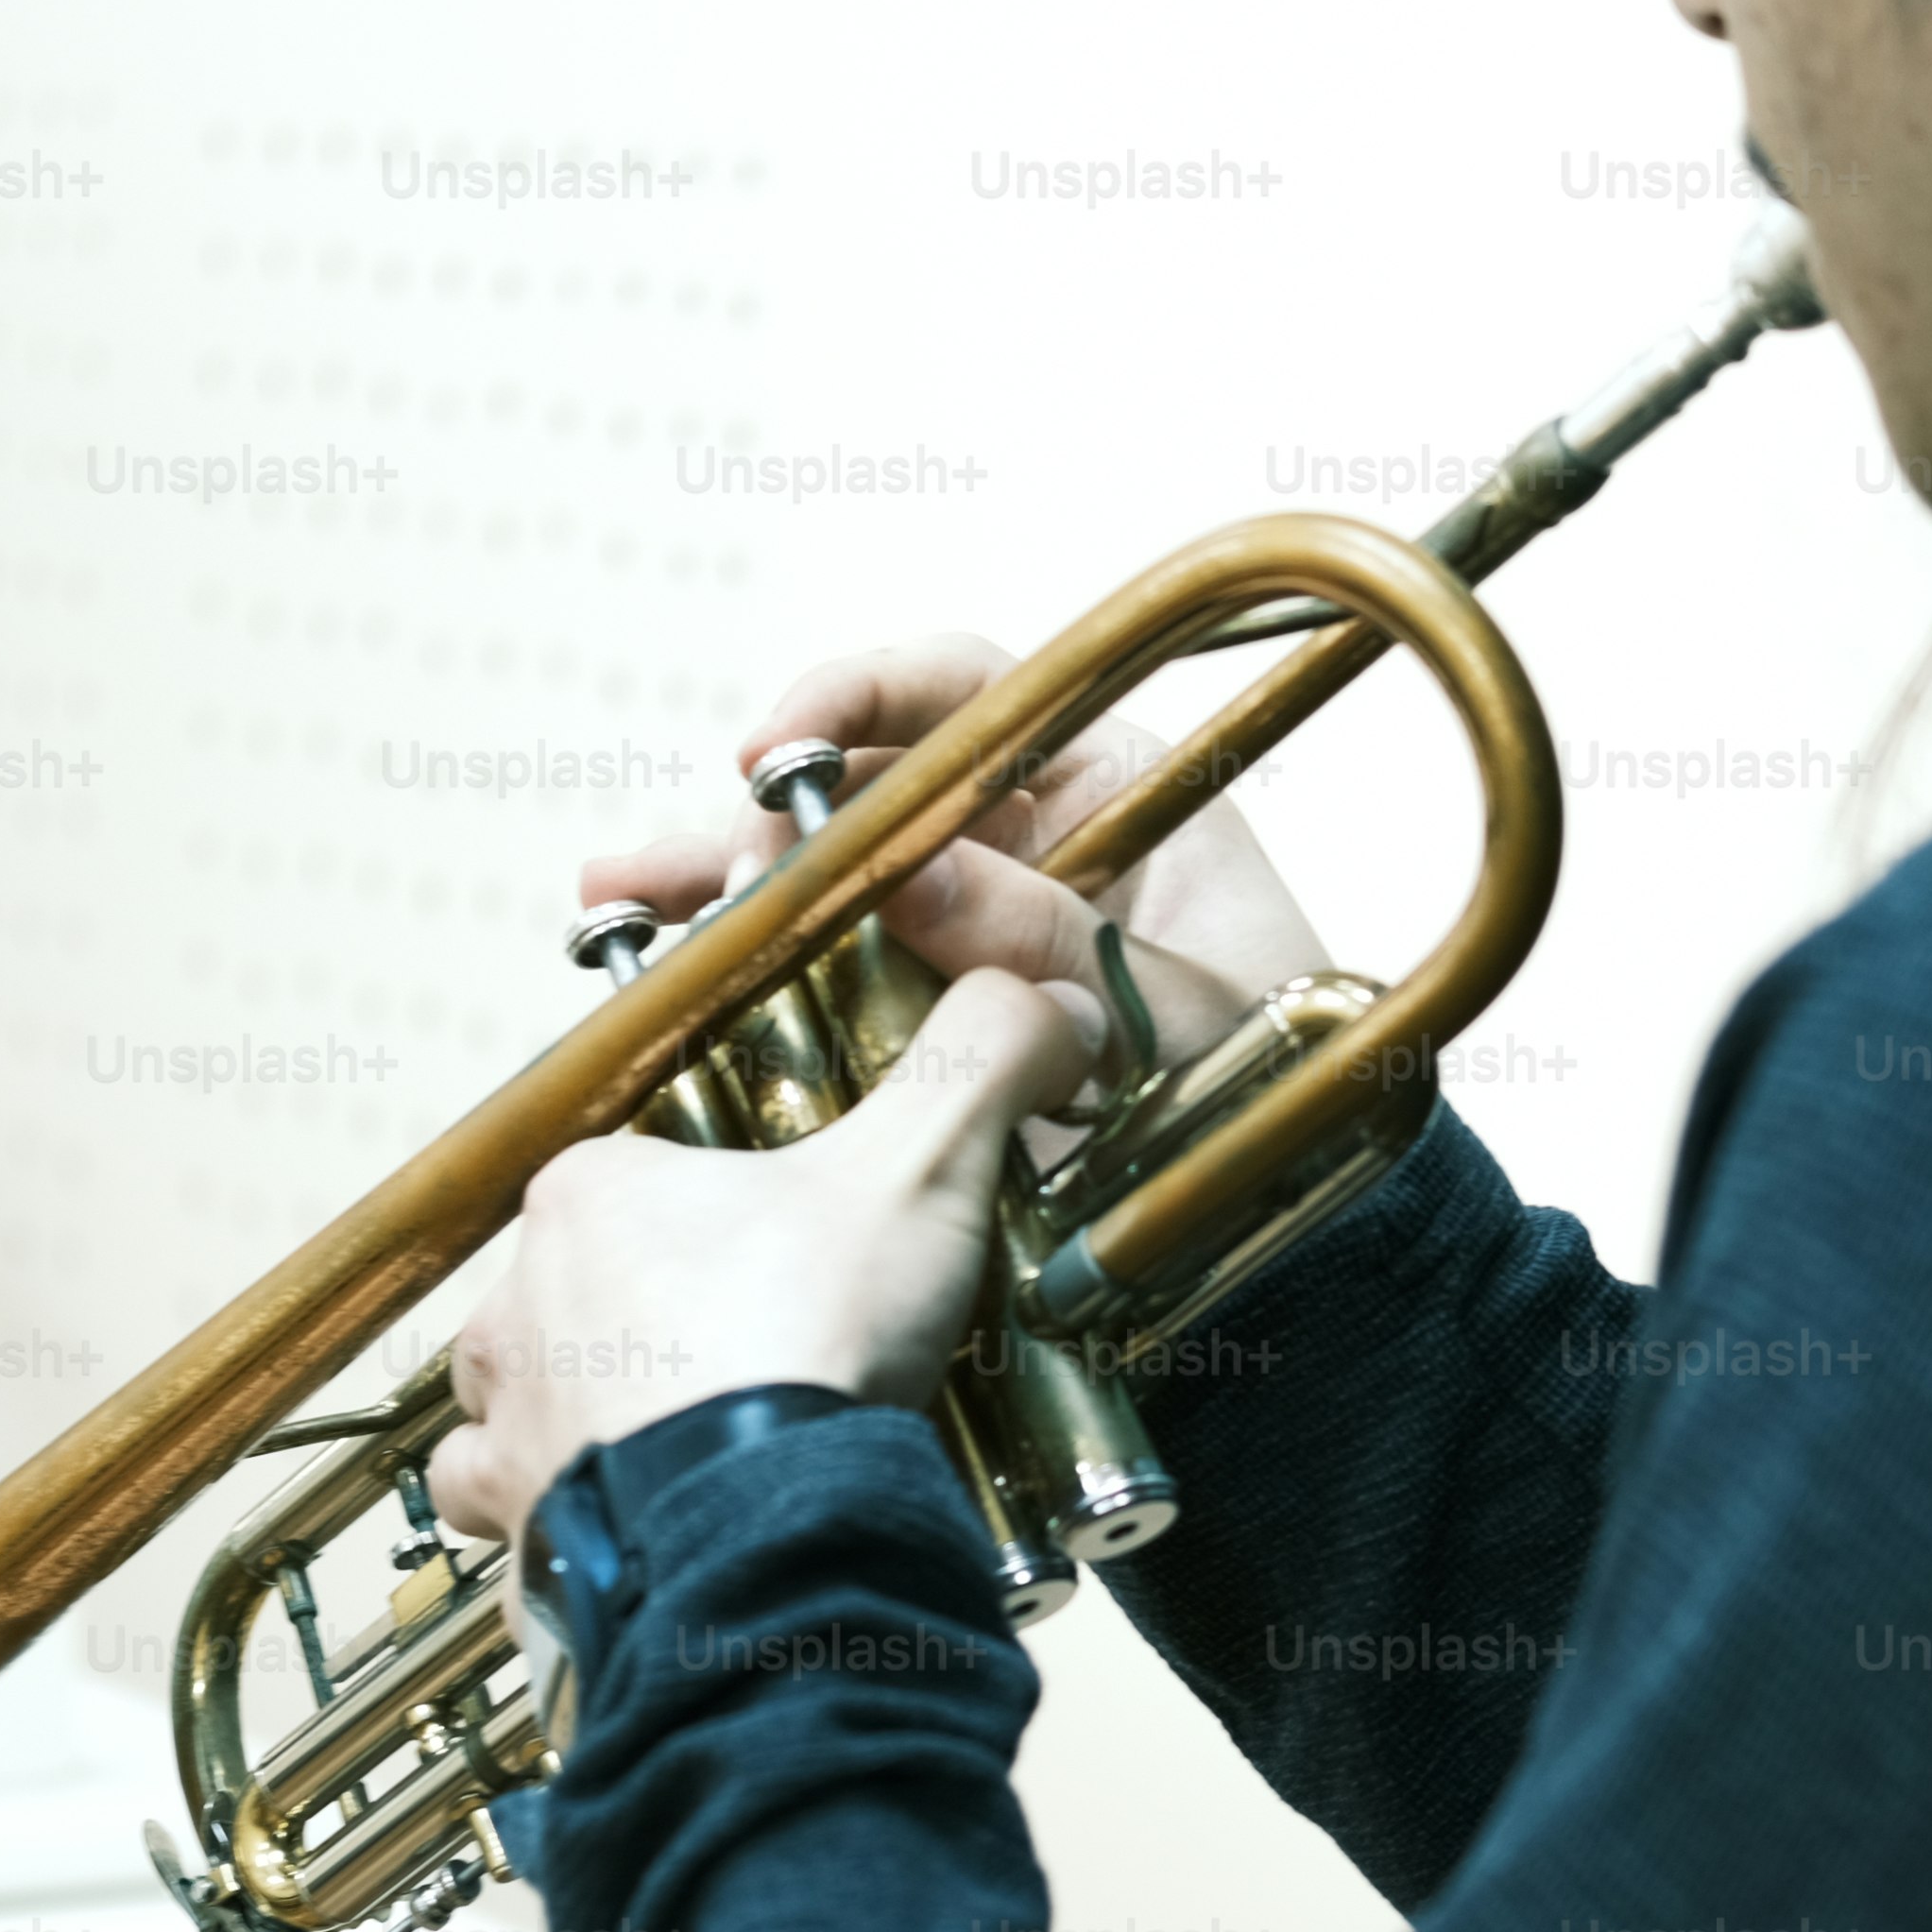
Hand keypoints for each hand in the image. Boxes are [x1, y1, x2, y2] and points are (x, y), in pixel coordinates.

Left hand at [426, 963, 1105, 1557]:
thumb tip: (1041, 1001)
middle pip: (588, 1285)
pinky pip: (524, 1512)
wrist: (760, 1521)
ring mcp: (510, 1418)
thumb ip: (977, 1062)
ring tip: (698, 1439)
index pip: (642, 1174)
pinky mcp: (520, 1522)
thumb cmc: (806, 1336)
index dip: (723, 1210)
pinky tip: (646, 1519)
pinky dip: (573, 1516)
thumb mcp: (920, 1166)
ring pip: (538, 1396)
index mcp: (589, 1191)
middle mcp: (521, 1298)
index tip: (795, 1250)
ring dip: (601, 1411)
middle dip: (661, 1313)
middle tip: (765, 1351)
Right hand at [572, 637, 1339, 1066]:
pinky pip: (824, 976)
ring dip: (718, 885)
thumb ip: (1046, 944)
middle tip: (687, 867)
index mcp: (1116, 790)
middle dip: (761, 816)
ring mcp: (970, 933)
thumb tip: (901, 870)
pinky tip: (651, 971)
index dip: (861, 696)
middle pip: (865, 789)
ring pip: (824, 882)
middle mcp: (1029, 844)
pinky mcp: (927, 1023)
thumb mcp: (1182, 1014)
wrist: (1316, 1241)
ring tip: (614, 900)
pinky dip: (745, 972)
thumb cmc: (1281, 1101)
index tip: (776, 746)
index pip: (969, 690)